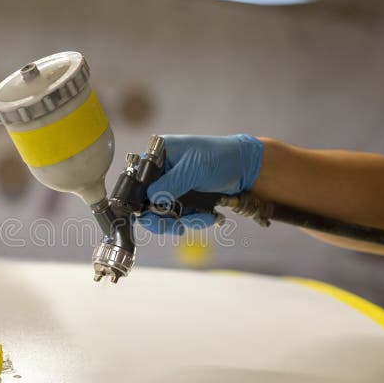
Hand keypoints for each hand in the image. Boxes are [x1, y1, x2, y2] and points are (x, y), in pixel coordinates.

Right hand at [137, 134, 262, 234]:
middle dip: (160, 218)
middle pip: (146, 202)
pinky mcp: (184, 199)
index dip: (138, 199)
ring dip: (179, 222)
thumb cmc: (220, 158)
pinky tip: (208, 217)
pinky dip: (193, 221)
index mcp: (158, 156)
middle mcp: (162, 172)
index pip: (137, 180)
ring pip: (162, 214)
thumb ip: (170, 185)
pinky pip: (179, 217)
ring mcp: (173, 186)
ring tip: (199, 221)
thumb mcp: (193, 169)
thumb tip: (150, 200)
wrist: (246, 168)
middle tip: (174, 226)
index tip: (146, 214)